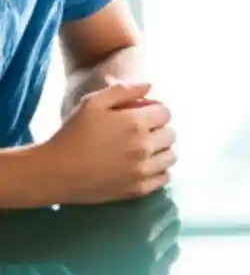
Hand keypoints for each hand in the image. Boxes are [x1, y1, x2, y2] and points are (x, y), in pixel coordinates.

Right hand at [40, 82, 176, 204]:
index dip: (156, 111)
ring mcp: (143, 170)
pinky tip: (144, 166)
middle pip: (171, 134)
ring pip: (171, 156)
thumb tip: (150, 85)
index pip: (166, 112)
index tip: (144, 115)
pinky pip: (164, 178)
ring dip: (162, 150)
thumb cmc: (72, 134)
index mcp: (136, 123)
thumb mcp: (92, 103)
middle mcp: (144, 146)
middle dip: (159, 129)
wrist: (54, 172)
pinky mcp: (138, 189)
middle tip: (142, 132)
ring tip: (145, 149)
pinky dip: (159, 171)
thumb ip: (123, 90)